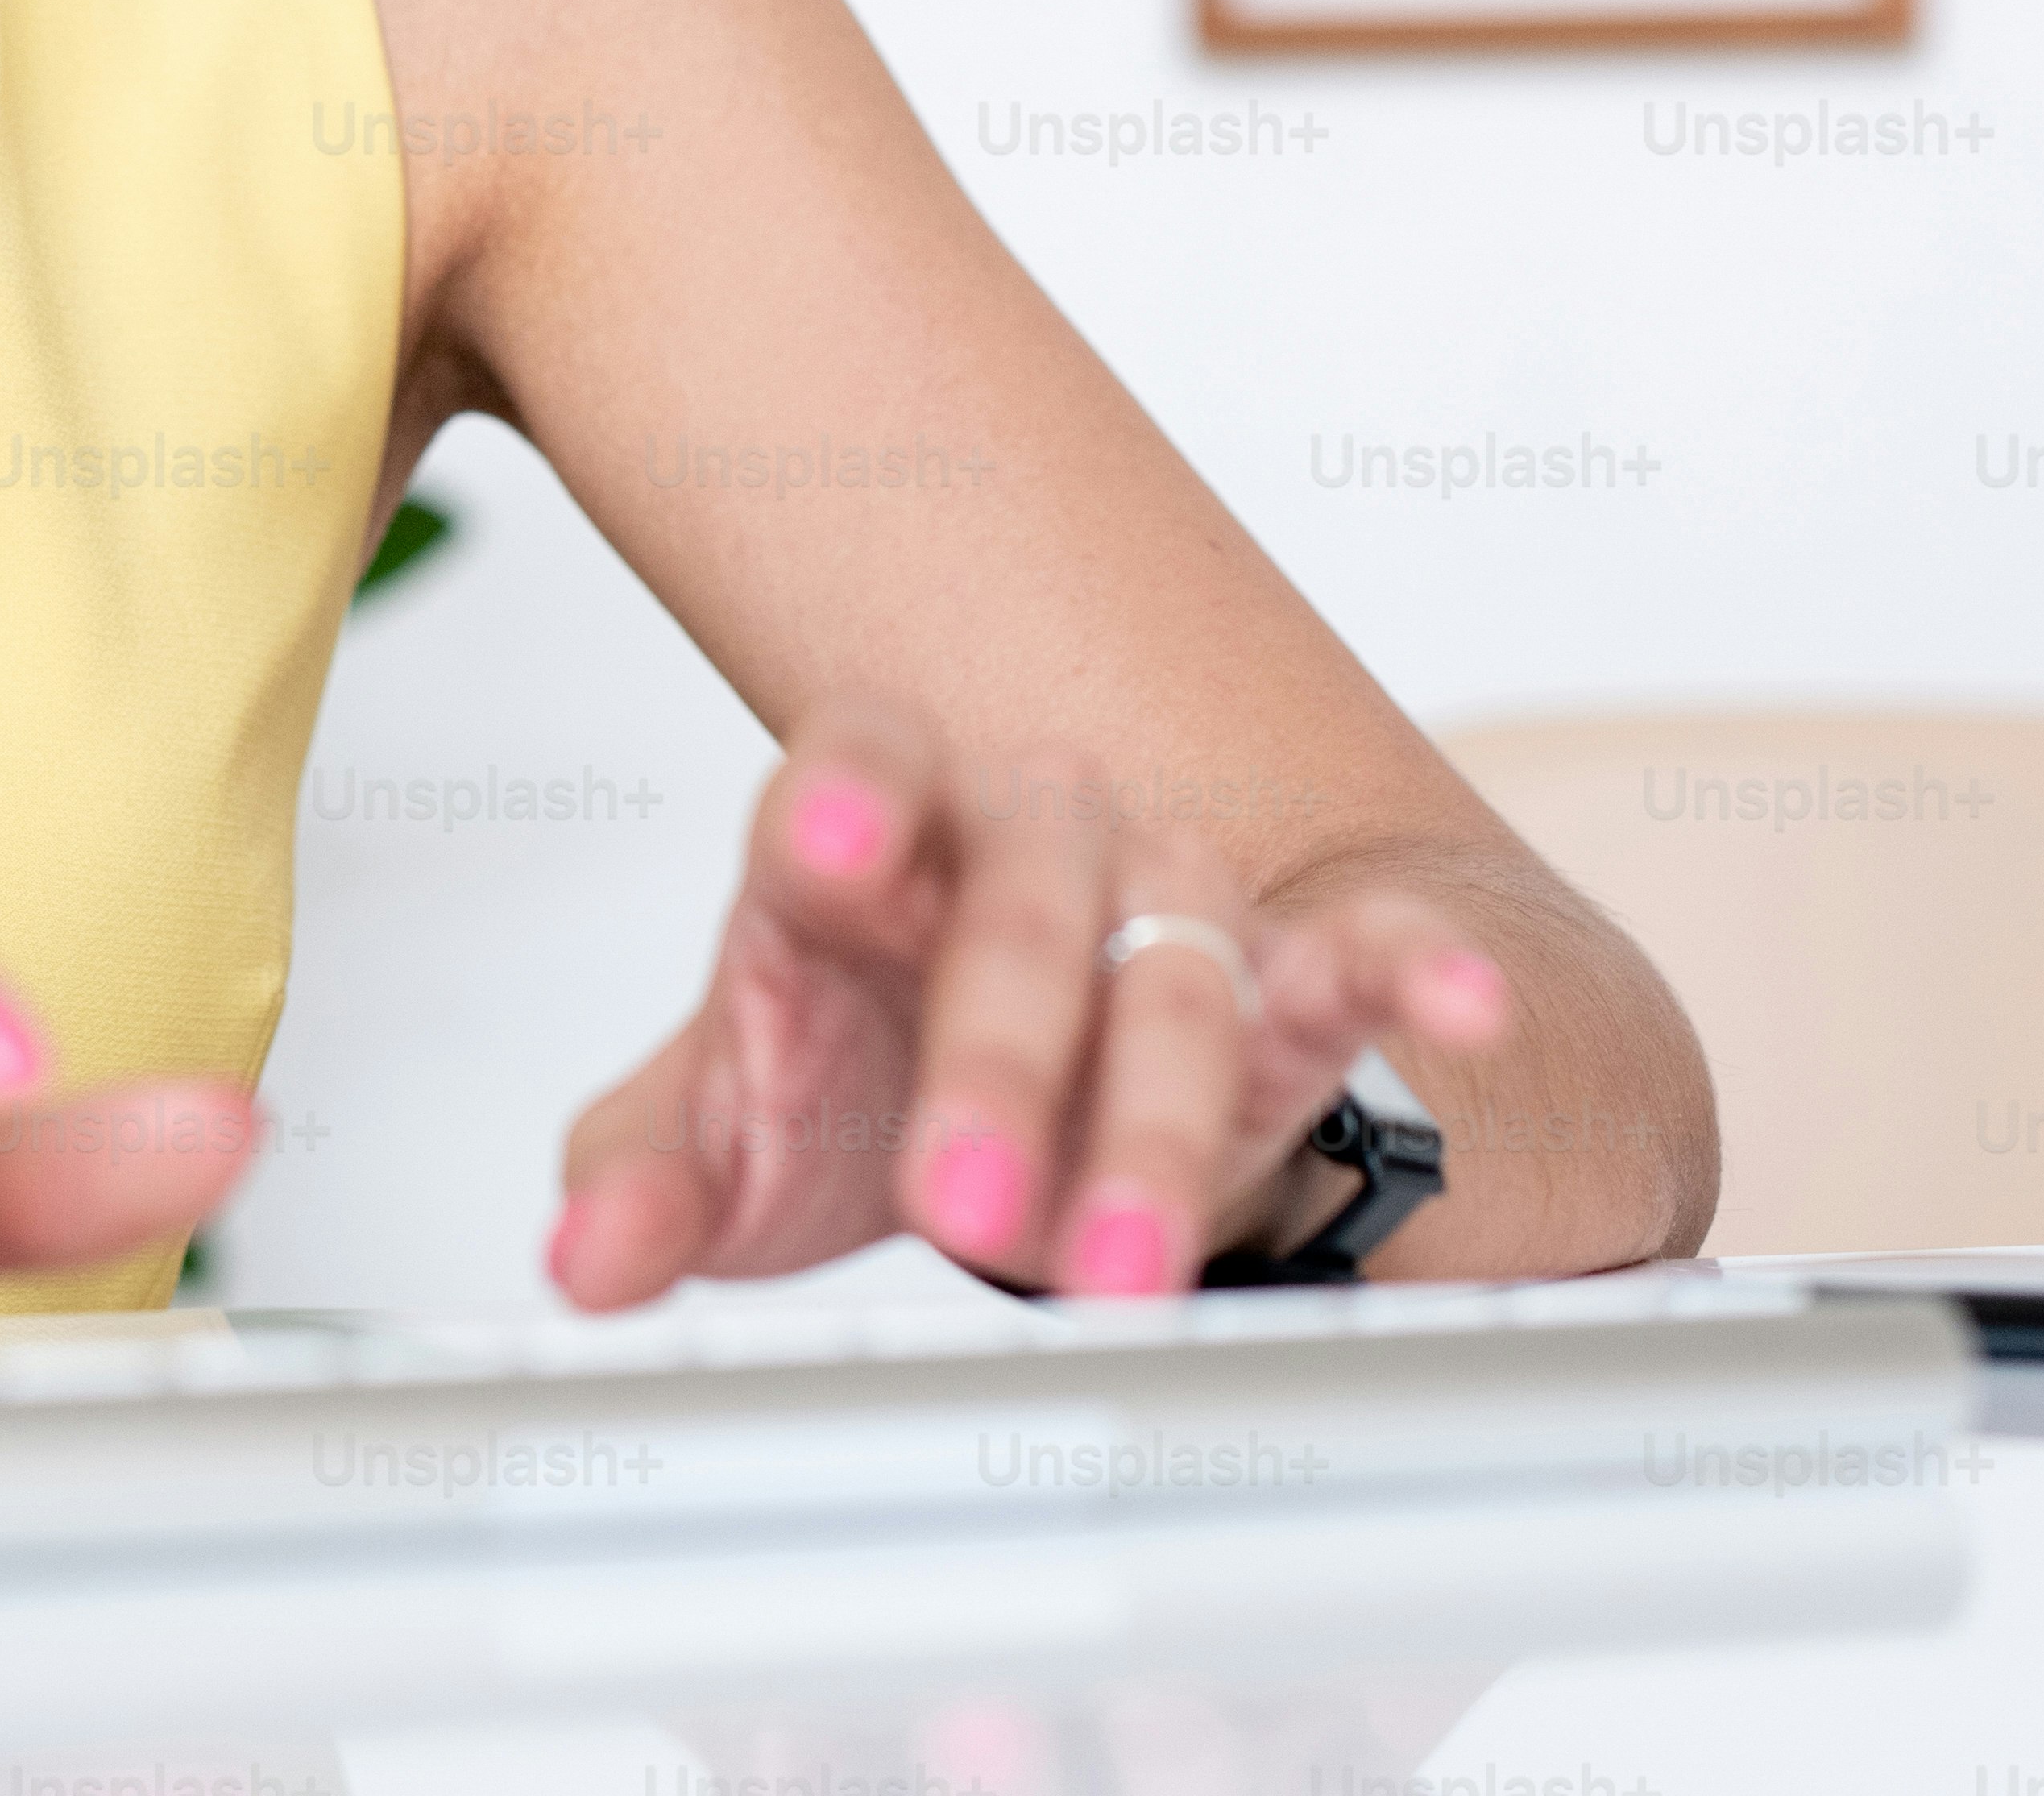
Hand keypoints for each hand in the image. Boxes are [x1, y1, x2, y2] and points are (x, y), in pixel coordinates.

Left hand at [546, 695, 1511, 1306]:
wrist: (1019, 1087)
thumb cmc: (857, 1064)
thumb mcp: (732, 1126)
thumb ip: (649, 1174)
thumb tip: (582, 1260)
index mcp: (864, 833)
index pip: (852, 768)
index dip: (844, 795)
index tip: (831, 838)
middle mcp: (1023, 839)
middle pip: (1017, 919)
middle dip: (995, 1070)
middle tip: (959, 1215)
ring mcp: (1164, 895)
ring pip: (1176, 979)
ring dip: (1153, 1133)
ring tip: (1116, 1275)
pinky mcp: (1289, 973)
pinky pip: (1361, 947)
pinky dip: (1417, 968)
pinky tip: (1461, 1004)